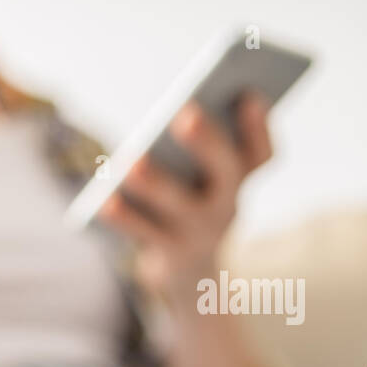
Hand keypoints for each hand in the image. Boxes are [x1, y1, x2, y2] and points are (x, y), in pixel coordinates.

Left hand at [99, 94, 272, 305]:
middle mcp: (227, 205)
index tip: (249, 94)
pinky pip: (144, 232)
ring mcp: (200, 232)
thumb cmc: (188, 202)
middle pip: (225, 172)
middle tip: (187, 113)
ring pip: (179, 205)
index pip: (262, 153)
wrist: (186, 272)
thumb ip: (192, 146)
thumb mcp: (198, 176)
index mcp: (240, 178)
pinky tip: (104, 200)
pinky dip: (124, 217)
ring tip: (132, 161)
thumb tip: (170, 117)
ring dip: (156, 183)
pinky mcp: (168, 254)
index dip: (259, 126)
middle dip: (207, 142)